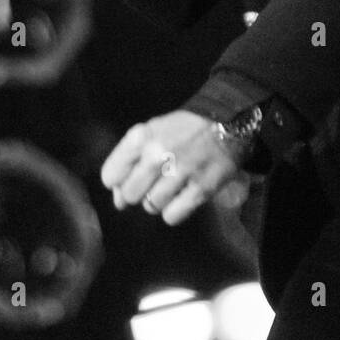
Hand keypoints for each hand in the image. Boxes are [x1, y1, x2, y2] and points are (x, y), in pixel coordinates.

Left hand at [100, 110, 247, 225]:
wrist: (227, 122)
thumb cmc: (183, 130)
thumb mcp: (152, 133)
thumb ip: (130, 163)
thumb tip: (117, 201)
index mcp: (141, 136)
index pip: (111, 175)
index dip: (119, 181)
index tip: (131, 176)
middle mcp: (158, 153)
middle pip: (129, 194)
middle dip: (138, 192)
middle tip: (155, 181)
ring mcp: (180, 171)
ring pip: (151, 206)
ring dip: (159, 201)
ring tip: (173, 185)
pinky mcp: (201, 189)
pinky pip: (172, 216)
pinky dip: (175, 211)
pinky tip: (183, 195)